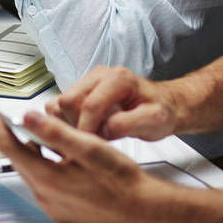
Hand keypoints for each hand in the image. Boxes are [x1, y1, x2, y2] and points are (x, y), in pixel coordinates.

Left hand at [0, 106, 161, 222]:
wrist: (145, 213)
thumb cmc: (124, 184)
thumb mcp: (90, 149)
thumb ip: (56, 133)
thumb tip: (28, 119)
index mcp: (48, 180)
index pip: (11, 148)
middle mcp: (46, 196)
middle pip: (20, 160)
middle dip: (14, 137)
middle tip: (9, 118)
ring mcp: (54, 206)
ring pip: (33, 171)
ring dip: (32, 151)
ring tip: (38, 133)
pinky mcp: (64, 211)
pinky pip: (46, 184)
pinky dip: (45, 166)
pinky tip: (58, 157)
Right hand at [48, 66, 179, 140]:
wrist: (163, 104)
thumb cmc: (160, 111)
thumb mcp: (155, 120)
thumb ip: (128, 124)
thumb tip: (103, 130)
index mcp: (118, 79)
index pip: (89, 105)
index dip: (86, 130)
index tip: (90, 147)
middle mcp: (99, 75)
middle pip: (67, 101)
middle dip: (75, 126)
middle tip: (90, 142)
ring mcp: (87, 81)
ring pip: (59, 103)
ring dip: (68, 124)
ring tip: (89, 137)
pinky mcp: (80, 90)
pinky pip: (60, 106)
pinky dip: (66, 122)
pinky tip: (85, 131)